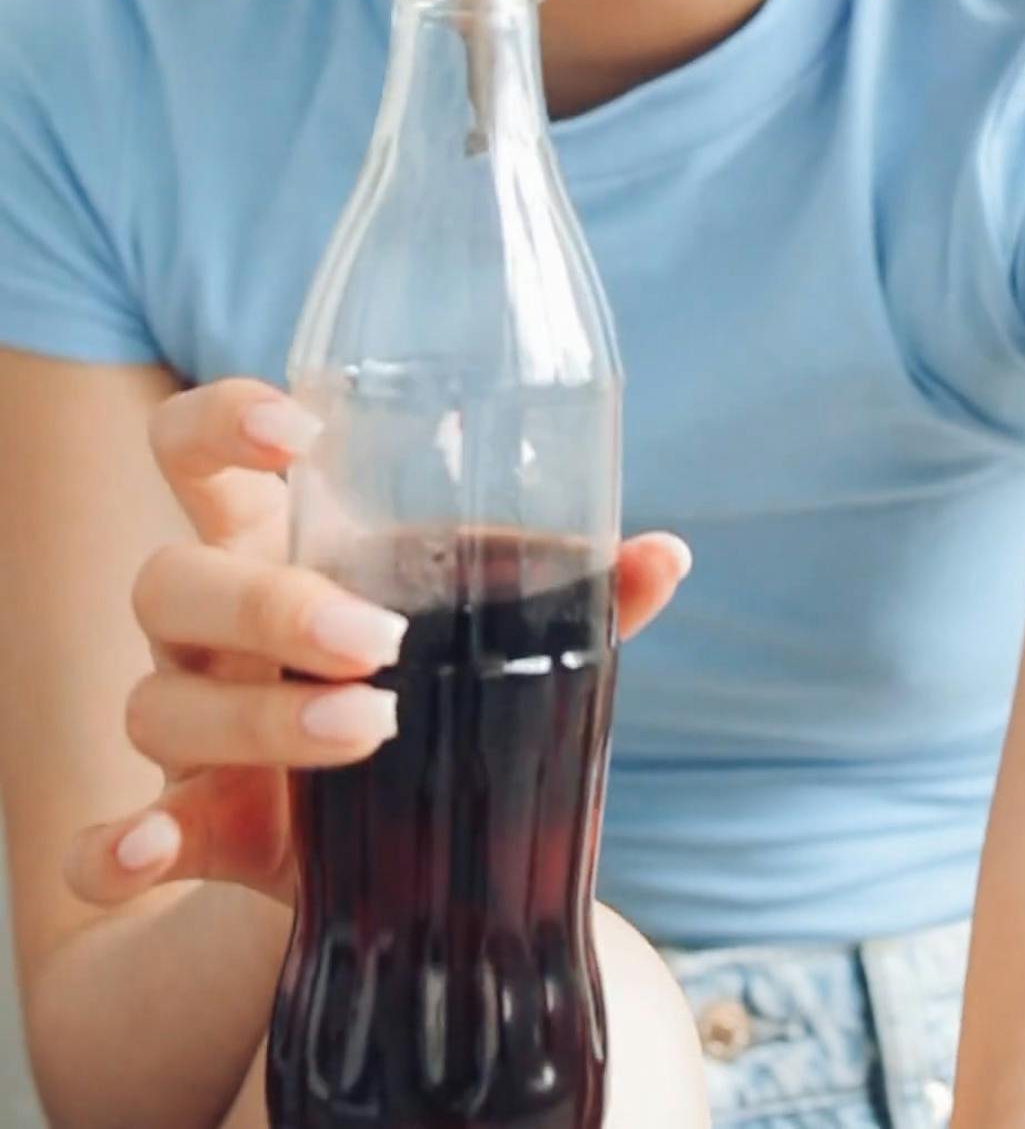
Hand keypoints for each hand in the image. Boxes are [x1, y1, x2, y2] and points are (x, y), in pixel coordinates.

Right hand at [64, 377, 689, 909]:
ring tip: (369, 730)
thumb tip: (665, 555)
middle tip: (379, 640)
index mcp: (271, 542)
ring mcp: (188, 723)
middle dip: (269, 603)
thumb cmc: (435, 690)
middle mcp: (208, 624)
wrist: (402, 838)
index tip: (300, 430)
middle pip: (169, 577)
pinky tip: (155, 848)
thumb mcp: (492, 635)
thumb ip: (574, 596)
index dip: (222, 420)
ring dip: (256, 718)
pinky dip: (121, 844)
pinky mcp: (191, 826)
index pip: (193, 447)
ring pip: (159, 700)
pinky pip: (115, 837)